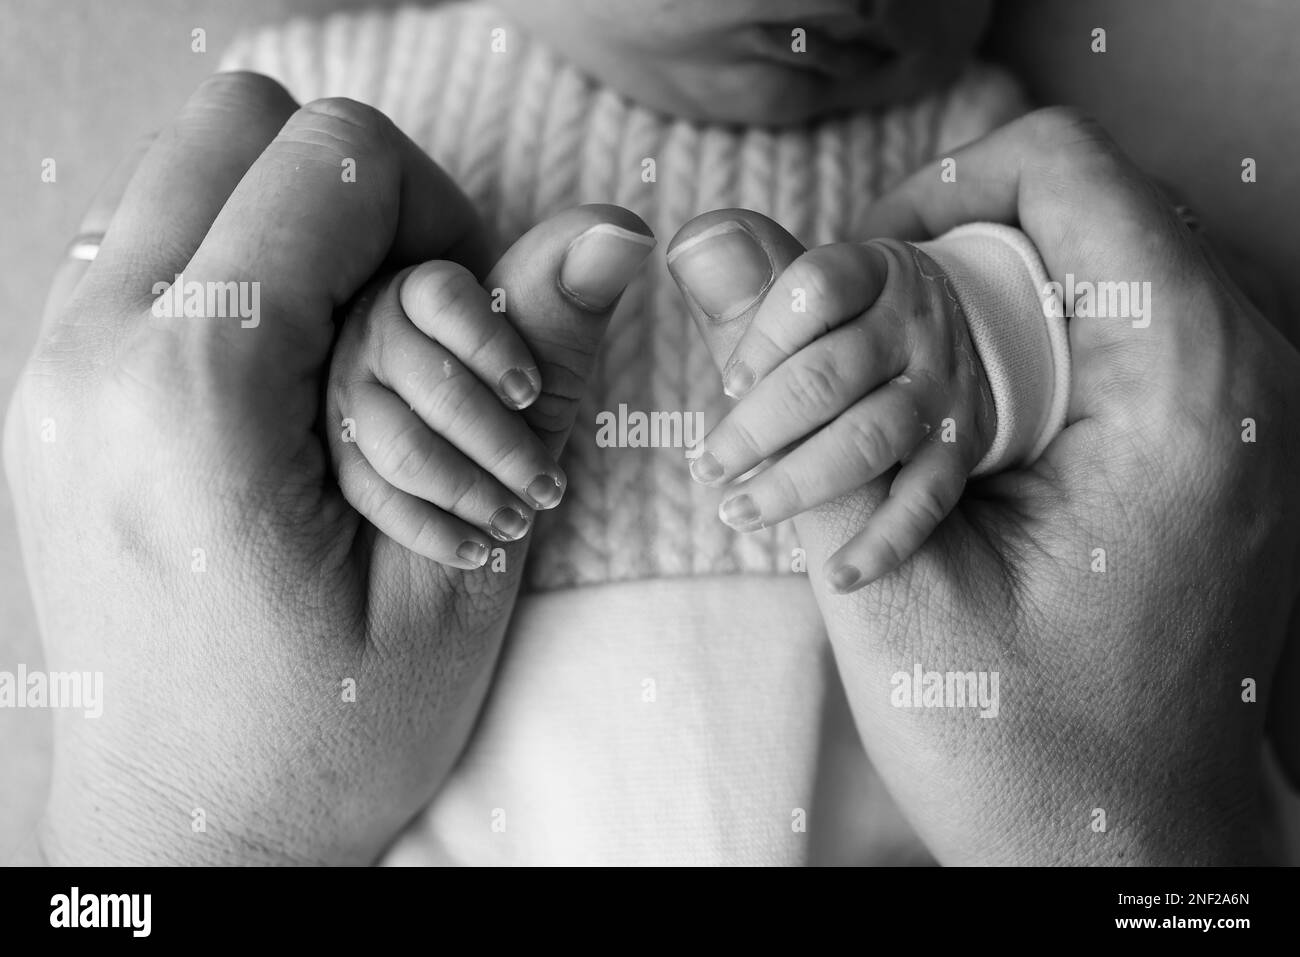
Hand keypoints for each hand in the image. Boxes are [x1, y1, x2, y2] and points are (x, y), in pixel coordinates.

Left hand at [2, 73, 646, 864]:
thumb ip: (535, 381)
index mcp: (199, 395)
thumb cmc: (322, 736)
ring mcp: (50, 368)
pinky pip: (148, 250)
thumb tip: (610, 233)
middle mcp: (93, 354)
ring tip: (347, 362)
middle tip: (412, 317)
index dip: (434, 214)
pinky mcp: (47, 393)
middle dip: (356, 195)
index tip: (468, 324)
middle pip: (239, 124)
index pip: (330, 160)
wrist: (182, 835)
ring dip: (290, 231)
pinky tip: (283, 385)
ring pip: (184, 174)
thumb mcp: (460, 571)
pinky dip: (233, 271)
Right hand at [328, 221, 652, 563]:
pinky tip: (474, 549)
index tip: (531, 396)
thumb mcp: (546, 388)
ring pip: (397, 438)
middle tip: (545, 487)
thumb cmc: (515, 454)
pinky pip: (368, 493)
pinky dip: (432, 528)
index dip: (490, 345)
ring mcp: (338, 409)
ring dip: (471, 488)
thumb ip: (567, 309)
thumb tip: (624, 231)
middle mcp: (367, 344)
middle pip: (423, 371)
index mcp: (420, 302)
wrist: (465, 566)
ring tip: (516, 520)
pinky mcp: (324, 472)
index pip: (437, 292)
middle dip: (497, 440)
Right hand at [668, 108, 1299, 863]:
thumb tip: (717, 244)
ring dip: (979, 317)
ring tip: (905, 417)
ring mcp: (1243, 405)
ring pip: (1087, 270)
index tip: (859, 279)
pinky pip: (1113, 332)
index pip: (1058, 164)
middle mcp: (1240, 373)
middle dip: (945, 265)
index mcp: (1180, 387)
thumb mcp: (883, 573)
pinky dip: (1023, 360)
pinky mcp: (1221, 438)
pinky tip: (965, 450)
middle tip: (862, 360)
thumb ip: (797, 393)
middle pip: (1070, 211)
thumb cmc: (1024, 749)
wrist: (1126, 854)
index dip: (934, 192)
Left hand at [668, 232, 994, 590]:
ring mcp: (943, 391)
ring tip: (736, 513)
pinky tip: (838, 576)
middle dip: (756, 428)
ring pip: (869, 439)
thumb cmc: (858, 316)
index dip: (764, 335)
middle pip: (829, 375)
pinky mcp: (962, 449)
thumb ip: (749, 274)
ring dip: (796, 483)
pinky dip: (885, 542)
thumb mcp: (819, 282)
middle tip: (705, 466)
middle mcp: (914, 327)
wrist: (971, 333)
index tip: (728, 384)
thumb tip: (691, 247)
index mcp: (873, 271)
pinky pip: (927, 501)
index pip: (815, 289)